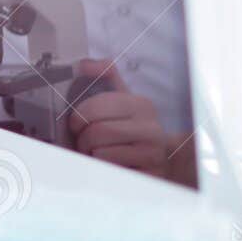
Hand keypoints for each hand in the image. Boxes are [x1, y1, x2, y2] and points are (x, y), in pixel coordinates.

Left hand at [66, 59, 167, 175]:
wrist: (165, 156)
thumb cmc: (134, 126)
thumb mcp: (123, 99)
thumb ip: (105, 76)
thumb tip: (84, 64)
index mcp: (141, 105)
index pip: (97, 106)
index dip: (78, 117)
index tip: (76, 124)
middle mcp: (150, 128)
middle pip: (97, 132)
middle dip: (82, 139)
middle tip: (83, 142)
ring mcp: (152, 154)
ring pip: (101, 154)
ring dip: (90, 156)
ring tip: (95, 153)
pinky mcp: (149, 176)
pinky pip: (110, 172)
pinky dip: (101, 170)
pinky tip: (107, 165)